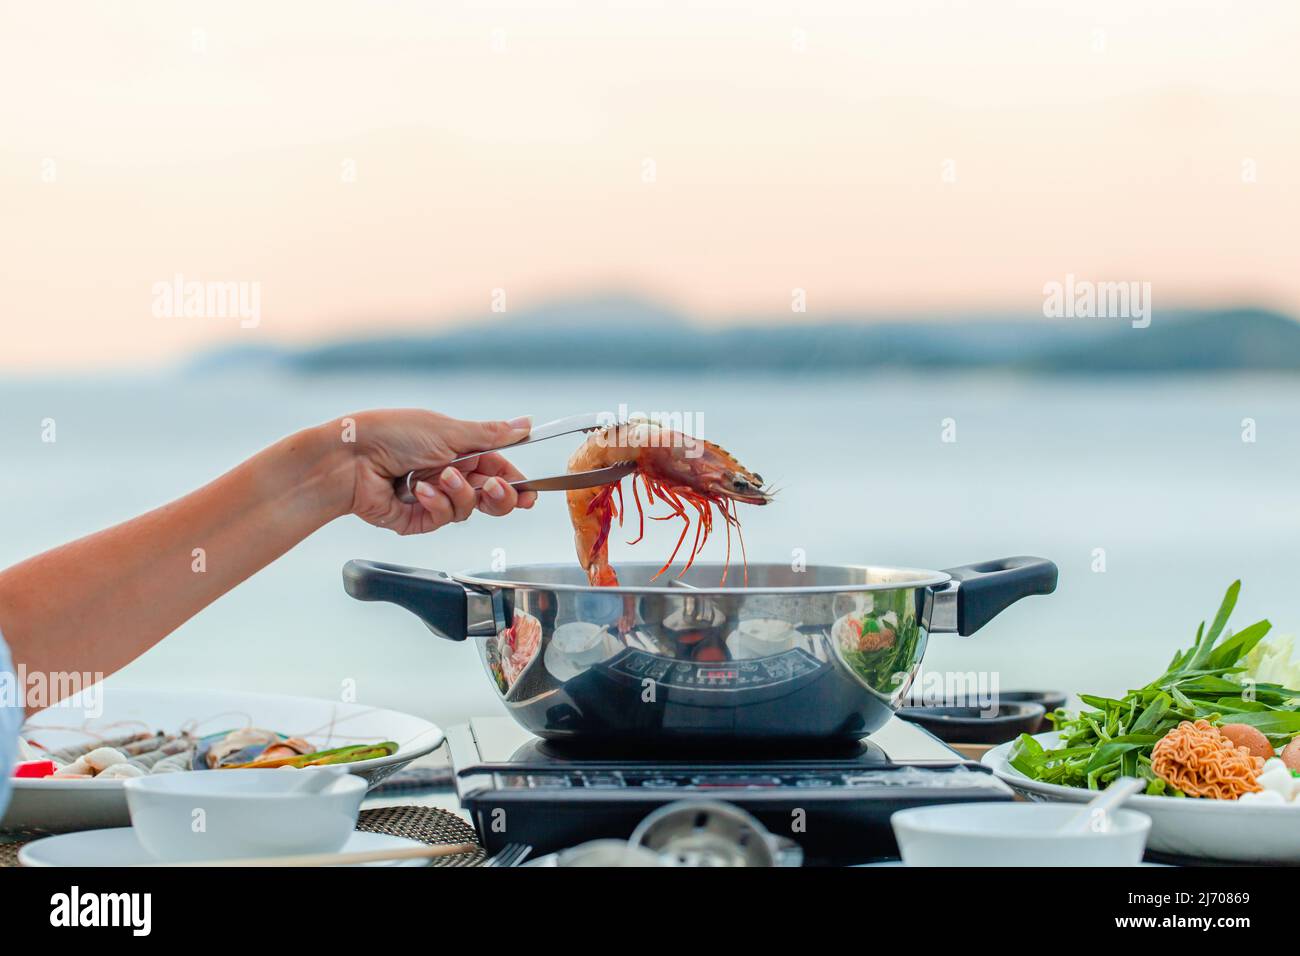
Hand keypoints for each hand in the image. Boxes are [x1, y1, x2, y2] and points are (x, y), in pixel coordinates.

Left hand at [330, 409, 537, 534]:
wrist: (350, 458)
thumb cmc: (392, 433)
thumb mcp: (448, 430)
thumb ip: (491, 435)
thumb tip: (526, 424)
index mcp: (458, 449)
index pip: (498, 468)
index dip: (516, 481)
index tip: (531, 493)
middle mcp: (447, 474)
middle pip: (489, 496)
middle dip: (498, 495)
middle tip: (496, 489)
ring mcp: (432, 498)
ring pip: (468, 508)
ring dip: (459, 493)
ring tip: (441, 477)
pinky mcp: (417, 519)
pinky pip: (442, 518)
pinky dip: (435, 503)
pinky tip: (419, 490)